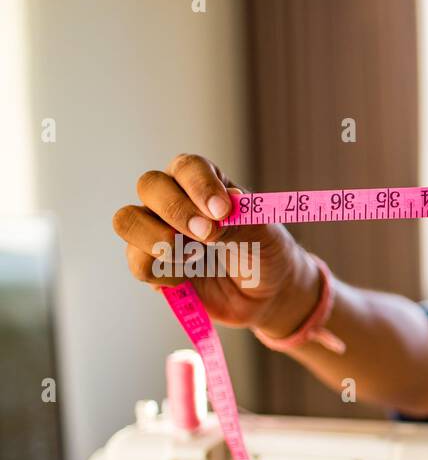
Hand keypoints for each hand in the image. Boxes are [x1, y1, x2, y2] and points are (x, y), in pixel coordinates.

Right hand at [112, 154, 320, 334]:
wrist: (267, 292)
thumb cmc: (264, 252)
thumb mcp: (262, 234)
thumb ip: (239, 220)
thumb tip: (217, 213)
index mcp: (201, 182)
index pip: (186, 167)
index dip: (199, 185)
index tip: (222, 210)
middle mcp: (172, 200)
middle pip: (149, 186)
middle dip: (176, 210)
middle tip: (208, 235)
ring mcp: (157, 231)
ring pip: (128, 220)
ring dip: (158, 239)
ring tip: (194, 256)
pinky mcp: (151, 265)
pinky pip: (137, 262)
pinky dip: (163, 272)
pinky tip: (188, 278)